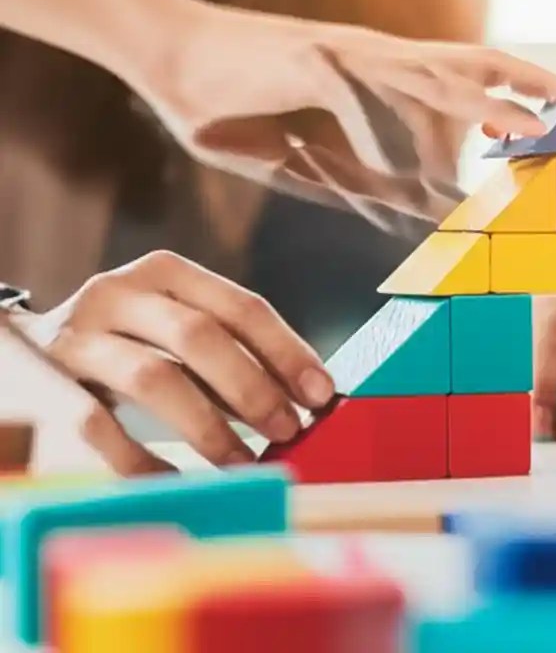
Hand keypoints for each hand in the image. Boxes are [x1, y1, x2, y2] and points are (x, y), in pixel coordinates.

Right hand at [10, 251, 332, 472]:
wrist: (8, 355)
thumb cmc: (118, 349)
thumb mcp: (167, 331)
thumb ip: (226, 355)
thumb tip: (300, 401)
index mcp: (164, 274)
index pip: (241, 306)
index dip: (287, 351)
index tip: (322, 394)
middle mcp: (118, 293)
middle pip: (199, 335)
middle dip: (252, 387)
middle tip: (287, 430)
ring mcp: (74, 336)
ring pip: (153, 377)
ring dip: (207, 426)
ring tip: (241, 462)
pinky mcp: (39, 384)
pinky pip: (98, 427)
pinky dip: (144, 460)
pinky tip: (177, 483)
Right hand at [135, 1, 555, 216]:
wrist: (163, 58)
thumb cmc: (233, 108)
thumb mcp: (312, 161)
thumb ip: (361, 184)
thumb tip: (405, 221)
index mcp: (389, 86)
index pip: (471, 93)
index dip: (525, 110)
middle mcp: (383, 66)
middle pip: (479, 74)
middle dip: (541, 94)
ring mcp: (354, 58)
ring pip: (444, 74)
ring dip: (500, 94)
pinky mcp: (314, 60)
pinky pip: (366, 94)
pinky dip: (401, 122)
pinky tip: (422, 148)